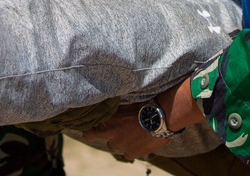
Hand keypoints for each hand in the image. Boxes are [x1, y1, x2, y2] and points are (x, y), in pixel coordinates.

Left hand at [81, 78, 204, 160]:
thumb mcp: (124, 101)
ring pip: (115, 146)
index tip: (91, 128)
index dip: (89, 130)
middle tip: (114, 128)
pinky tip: (138, 140)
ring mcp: (122, 146)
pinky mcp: (133, 153)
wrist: (160, 116)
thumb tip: (104, 97)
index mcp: (107, 123)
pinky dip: (132, 148)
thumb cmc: (143, 103)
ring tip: (129, 132)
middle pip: (101, 139)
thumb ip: (113, 104)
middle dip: (106, 134)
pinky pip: (128, 153)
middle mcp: (111, 136)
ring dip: (119, 140)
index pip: (88, 132)